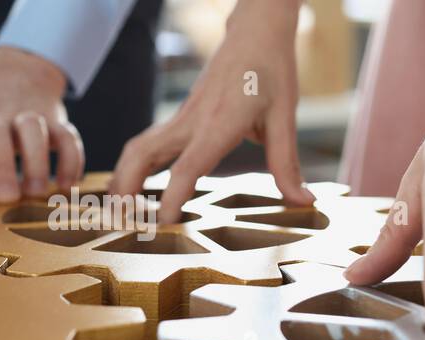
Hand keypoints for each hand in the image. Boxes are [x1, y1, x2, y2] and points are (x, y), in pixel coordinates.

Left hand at [0, 46, 82, 203]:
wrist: (16, 70)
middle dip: (2, 166)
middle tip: (5, 196)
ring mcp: (29, 118)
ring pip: (37, 133)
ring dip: (40, 163)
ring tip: (38, 192)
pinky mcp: (57, 121)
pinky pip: (69, 138)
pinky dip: (72, 162)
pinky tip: (67, 186)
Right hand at [109, 0, 312, 223]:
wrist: (256, 33)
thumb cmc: (271, 71)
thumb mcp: (285, 118)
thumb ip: (287, 164)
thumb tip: (303, 201)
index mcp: (219, 124)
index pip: (187, 167)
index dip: (172, 197)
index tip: (164, 222)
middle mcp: (193, 122)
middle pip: (143, 155)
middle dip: (127, 188)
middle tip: (123, 220)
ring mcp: (183, 118)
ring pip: (138, 147)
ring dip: (124, 176)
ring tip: (120, 209)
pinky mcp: (182, 117)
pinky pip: (148, 143)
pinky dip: (135, 165)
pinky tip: (135, 185)